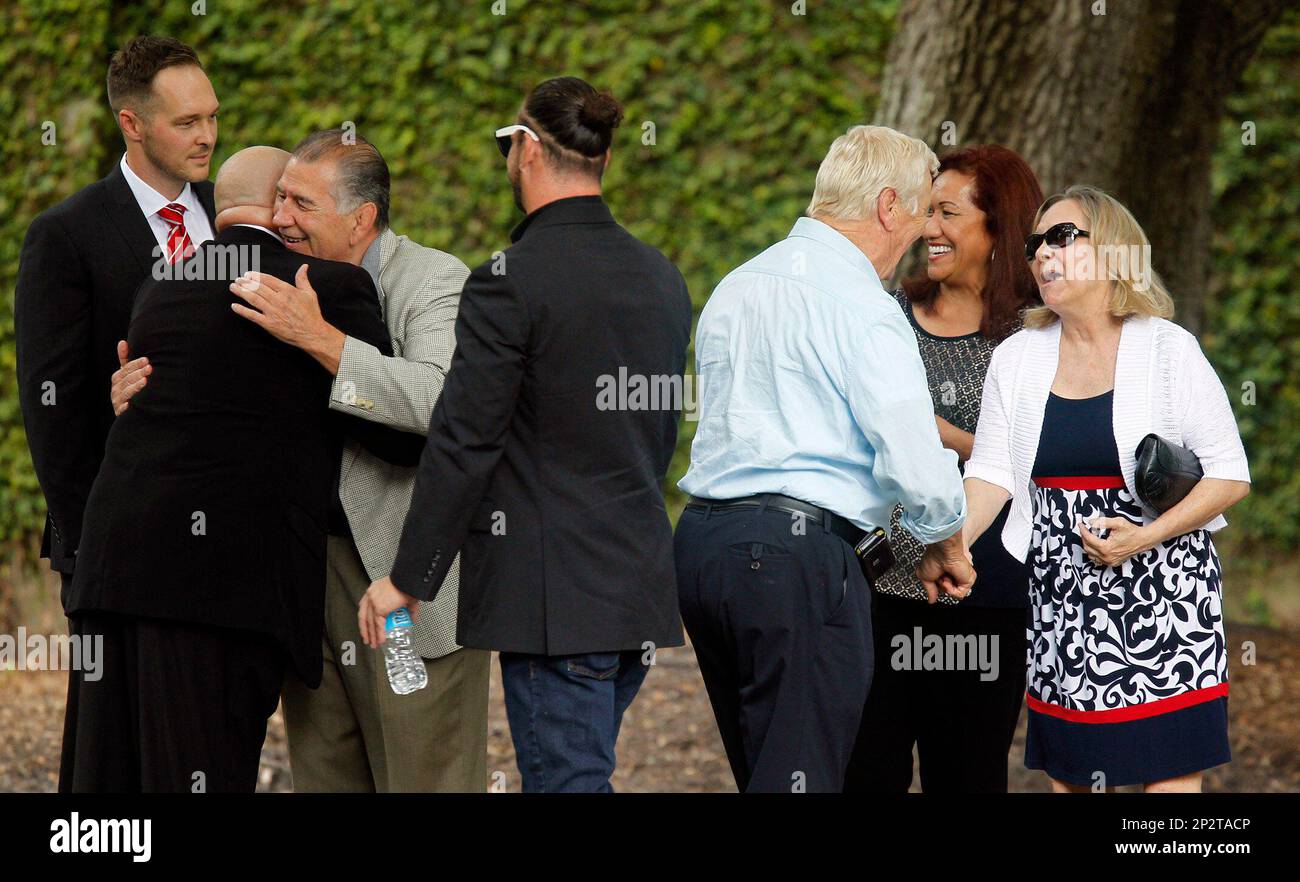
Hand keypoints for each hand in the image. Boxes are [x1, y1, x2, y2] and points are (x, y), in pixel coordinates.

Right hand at [110, 340, 150, 415]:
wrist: (127, 410)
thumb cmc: (129, 388)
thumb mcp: (127, 374)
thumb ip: (125, 359)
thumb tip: (122, 342)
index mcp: (118, 378)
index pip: (126, 369)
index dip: (135, 364)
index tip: (146, 359)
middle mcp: (116, 388)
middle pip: (127, 379)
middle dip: (138, 373)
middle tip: (150, 368)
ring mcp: (117, 400)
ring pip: (126, 392)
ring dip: (135, 386)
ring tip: (145, 381)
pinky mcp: (120, 412)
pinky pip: (123, 409)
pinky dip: (128, 406)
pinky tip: (133, 403)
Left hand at [230, 266, 344, 370]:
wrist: (313, 334)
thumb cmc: (311, 314)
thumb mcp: (309, 294)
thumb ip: (303, 279)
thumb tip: (304, 266)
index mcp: (287, 290)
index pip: (267, 279)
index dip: (256, 275)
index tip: (247, 274)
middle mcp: (278, 300)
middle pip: (258, 288)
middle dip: (245, 282)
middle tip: (237, 279)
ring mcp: (273, 312)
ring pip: (253, 299)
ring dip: (241, 292)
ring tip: (233, 287)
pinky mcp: (269, 324)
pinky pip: (252, 315)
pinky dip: (242, 310)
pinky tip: (234, 306)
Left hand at [358, 576, 419, 648]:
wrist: (408, 581)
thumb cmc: (408, 584)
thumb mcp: (404, 597)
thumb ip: (408, 609)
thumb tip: (412, 619)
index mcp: (374, 591)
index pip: (365, 606)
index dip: (364, 618)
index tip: (366, 626)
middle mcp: (371, 595)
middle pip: (363, 616)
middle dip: (365, 629)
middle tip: (367, 639)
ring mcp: (373, 602)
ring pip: (369, 623)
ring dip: (371, 635)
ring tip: (374, 644)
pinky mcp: (379, 608)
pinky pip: (378, 625)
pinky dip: (379, 634)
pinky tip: (381, 641)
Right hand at [916, 535, 975, 602]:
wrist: (942, 552)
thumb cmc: (932, 559)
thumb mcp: (925, 577)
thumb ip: (930, 591)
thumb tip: (931, 600)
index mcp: (946, 573)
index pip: (943, 587)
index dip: (937, 586)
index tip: (934, 578)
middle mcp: (955, 575)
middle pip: (948, 591)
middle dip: (941, 586)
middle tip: (939, 576)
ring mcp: (962, 578)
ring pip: (954, 594)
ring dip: (946, 587)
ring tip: (944, 577)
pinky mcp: (968, 581)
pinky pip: (959, 595)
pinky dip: (951, 590)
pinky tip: (948, 580)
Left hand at [1079, 516, 1151, 567]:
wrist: (1143, 540)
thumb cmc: (1133, 532)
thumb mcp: (1118, 522)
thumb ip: (1102, 522)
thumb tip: (1091, 522)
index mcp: (1107, 548)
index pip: (1088, 539)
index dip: (1083, 530)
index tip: (1081, 525)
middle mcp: (1107, 557)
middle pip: (1087, 547)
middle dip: (1084, 537)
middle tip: (1085, 529)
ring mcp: (1110, 561)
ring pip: (1091, 554)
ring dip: (1088, 545)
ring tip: (1090, 536)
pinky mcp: (1112, 563)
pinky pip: (1098, 559)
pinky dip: (1094, 552)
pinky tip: (1096, 544)